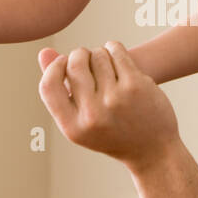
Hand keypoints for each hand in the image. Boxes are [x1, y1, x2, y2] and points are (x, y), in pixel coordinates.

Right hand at [36, 42, 179, 170]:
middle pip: (74, 65)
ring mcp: (115, 100)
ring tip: (104, 61)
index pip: (48, 86)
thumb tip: (44, 52)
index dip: (53, 68)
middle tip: (87, 58)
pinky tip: (114, 53)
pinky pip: (116, 52)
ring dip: (99, 52)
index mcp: (73, 128)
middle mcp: (92, 115)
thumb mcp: (82, 122)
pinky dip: (113, 48)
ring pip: (97, 55)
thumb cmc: (111, 132)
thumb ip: (60, 89)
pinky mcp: (135, 86)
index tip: (63, 63)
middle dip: (79, 55)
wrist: (153, 149)